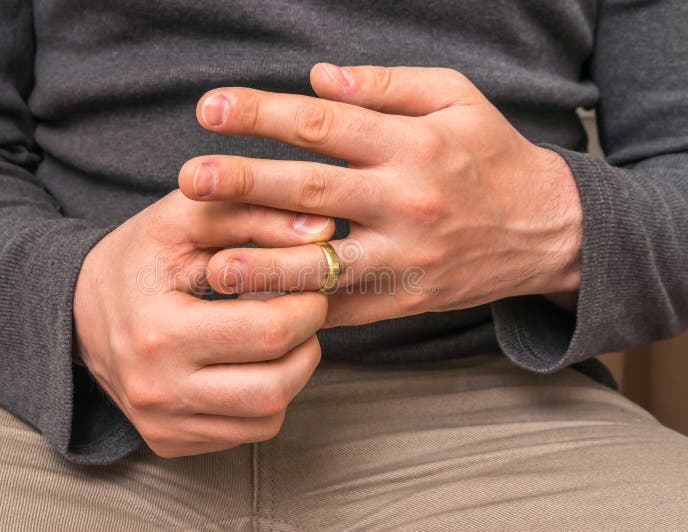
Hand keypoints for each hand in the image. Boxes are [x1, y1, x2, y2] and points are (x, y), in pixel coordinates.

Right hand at [73, 191, 333, 457]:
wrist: (78, 309)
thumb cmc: (139, 258)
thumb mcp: (185, 219)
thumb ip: (254, 215)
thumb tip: (324, 232)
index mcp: (159, 331)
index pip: (268, 332)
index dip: (307, 306)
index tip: (309, 285)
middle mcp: (157, 390)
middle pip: (274, 386)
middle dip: (308, 344)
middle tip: (305, 313)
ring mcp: (162, 424)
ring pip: (268, 418)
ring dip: (293, 375)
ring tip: (280, 336)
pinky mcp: (169, 441)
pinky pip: (246, 434)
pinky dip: (265, 400)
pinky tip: (251, 364)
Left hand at [178, 64, 582, 325]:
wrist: (547, 230)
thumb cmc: (492, 156)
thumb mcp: (457, 97)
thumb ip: (387, 84)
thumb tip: (316, 76)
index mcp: (412, 143)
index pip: (323, 123)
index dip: (262, 113)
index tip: (210, 108)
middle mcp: (405, 200)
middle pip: (312, 189)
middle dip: (246, 182)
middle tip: (190, 178)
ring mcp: (406, 255)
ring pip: (323, 263)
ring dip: (262, 264)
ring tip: (210, 264)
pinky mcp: (406, 297)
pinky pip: (344, 305)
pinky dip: (299, 305)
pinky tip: (256, 304)